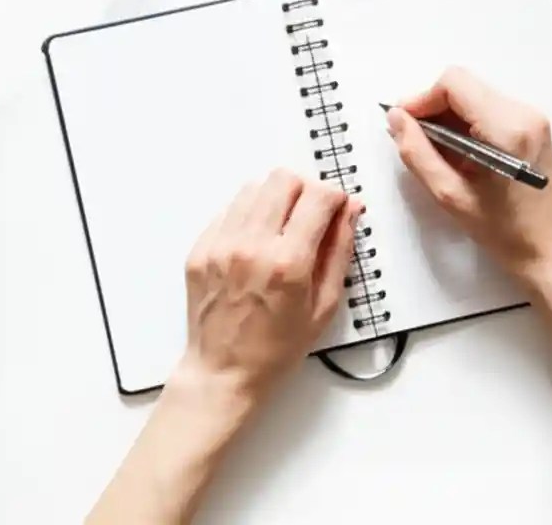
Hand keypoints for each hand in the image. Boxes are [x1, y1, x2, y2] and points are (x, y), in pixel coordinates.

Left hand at [177, 169, 360, 405]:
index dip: (335, 196)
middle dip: (305, 190)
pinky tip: (256, 244)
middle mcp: (251, 247)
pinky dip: (248, 216)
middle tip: (310, 215)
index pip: (318, 197)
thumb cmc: (277, 348)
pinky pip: (228, 210)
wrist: (224, 372)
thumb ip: (340, 250)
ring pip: (253, 187)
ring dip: (275, 200)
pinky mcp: (200, 250)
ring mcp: (220, 246)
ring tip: (281, 231)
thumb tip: (350, 211)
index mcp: (289, 263)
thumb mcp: (325, 304)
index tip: (338, 208)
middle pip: (283, 179)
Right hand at [386, 67, 551, 295]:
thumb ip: (418, 152)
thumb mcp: (450, 195)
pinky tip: (460, 154)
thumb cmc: (505, 232)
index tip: (404, 122)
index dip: (422, 99)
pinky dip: (468, 123)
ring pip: (475, 95)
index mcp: (508, 129)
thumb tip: (397, 119)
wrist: (548, 250)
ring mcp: (534, 119)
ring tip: (439, 153)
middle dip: (434, 108)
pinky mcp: (534, 127)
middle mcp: (525, 114)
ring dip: (450, 117)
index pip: (454, 83)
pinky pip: (490, 109)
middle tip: (416, 140)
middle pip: (465, 86)